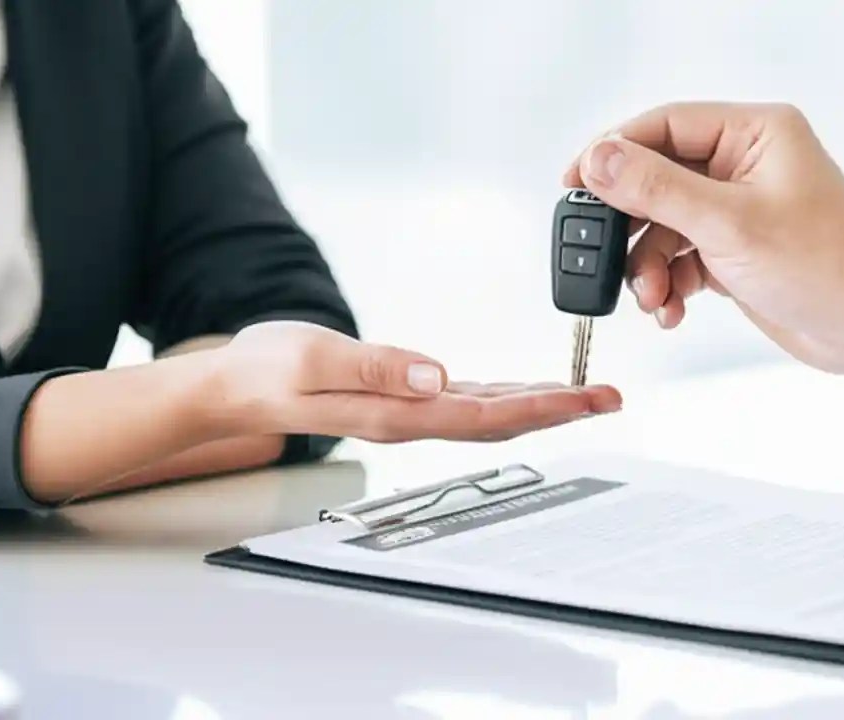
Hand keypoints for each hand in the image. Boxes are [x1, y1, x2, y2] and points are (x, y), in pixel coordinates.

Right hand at [214, 321, 620, 441]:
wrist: (233, 387)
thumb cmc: (268, 371)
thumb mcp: (316, 359)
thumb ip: (377, 369)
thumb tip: (437, 375)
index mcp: (399, 413)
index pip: (488, 415)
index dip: (545, 409)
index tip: (589, 401)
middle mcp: (413, 420)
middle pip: (503, 420)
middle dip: (560, 411)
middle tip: (610, 398)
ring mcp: (410, 413)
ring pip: (490, 413)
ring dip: (539, 404)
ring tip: (584, 394)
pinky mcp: (403, 399)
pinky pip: (468, 402)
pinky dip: (505, 394)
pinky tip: (523, 389)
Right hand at [563, 102, 843, 373]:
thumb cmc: (827, 267)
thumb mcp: (729, 224)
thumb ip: (656, 189)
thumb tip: (598, 159)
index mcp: (755, 133)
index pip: (664, 125)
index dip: (613, 152)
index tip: (573, 182)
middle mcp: (746, 164)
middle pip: (658, 178)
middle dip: (632, 225)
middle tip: (605, 254)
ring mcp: (741, 209)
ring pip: (666, 225)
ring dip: (650, 265)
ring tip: (654, 297)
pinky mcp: (738, 250)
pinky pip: (684, 257)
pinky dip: (671, 284)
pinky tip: (671, 309)